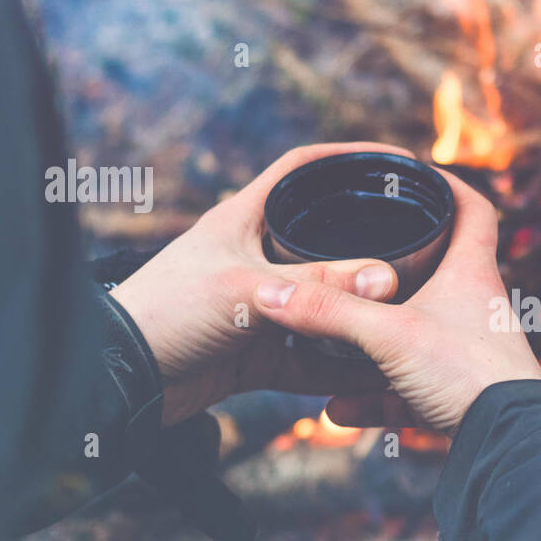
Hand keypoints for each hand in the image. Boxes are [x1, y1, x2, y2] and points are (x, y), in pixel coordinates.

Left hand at [109, 143, 407, 425]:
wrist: (120, 382)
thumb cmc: (164, 314)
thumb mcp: (246, 291)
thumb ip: (319, 287)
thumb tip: (386, 280)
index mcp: (243, 220)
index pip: (302, 171)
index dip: (348, 158)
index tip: (394, 161)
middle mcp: (253, 259)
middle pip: (323, 242)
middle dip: (368, 248)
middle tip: (420, 250)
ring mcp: (257, 308)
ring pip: (322, 307)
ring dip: (356, 317)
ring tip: (405, 317)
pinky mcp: (254, 354)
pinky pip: (309, 359)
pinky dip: (337, 368)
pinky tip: (371, 374)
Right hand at [253, 167, 540, 434]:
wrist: (511, 444)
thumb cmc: (468, 375)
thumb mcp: (388, 335)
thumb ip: (329, 311)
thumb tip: (269, 290)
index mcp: (471, 274)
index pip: (471, 210)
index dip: (446, 187)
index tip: (411, 176)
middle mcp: (475, 309)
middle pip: (434, 274)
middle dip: (387, 272)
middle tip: (346, 264)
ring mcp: (468, 355)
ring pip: (414, 339)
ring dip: (369, 348)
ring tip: (324, 350)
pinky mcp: (461, 398)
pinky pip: (410, 391)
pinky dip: (375, 399)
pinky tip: (338, 411)